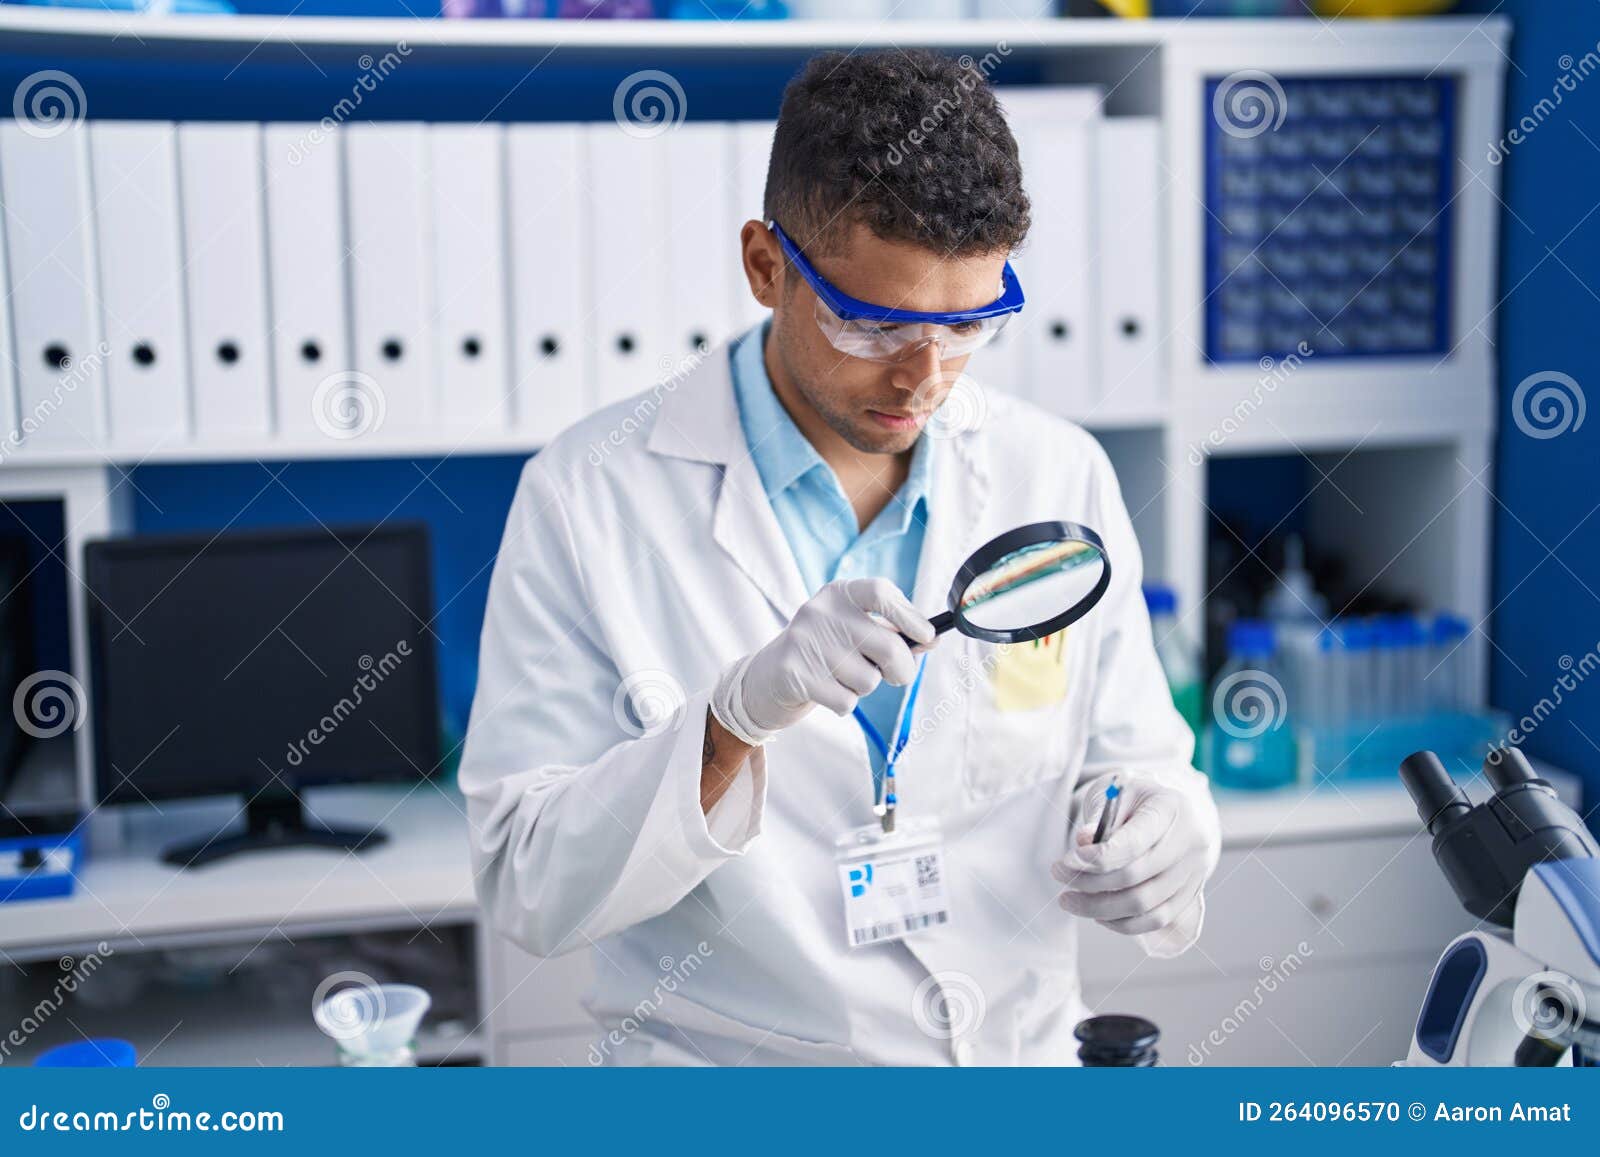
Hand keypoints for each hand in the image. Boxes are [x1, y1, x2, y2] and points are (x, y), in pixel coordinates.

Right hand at [711, 578, 934, 744]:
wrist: (766, 678)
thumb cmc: (825, 652)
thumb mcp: (854, 631)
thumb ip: (893, 632)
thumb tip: (932, 639)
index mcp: (839, 594)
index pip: (881, 592)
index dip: (910, 615)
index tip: (928, 636)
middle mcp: (821, 612)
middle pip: (887, 645)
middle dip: (902, 669)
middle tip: (897, 676)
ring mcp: (805, 642)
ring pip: (869, 679)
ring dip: (865, 687)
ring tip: (842, 678)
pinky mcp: (795, 674)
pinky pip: (847, 701)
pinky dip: (844, 703)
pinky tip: (827, 692)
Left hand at [1051, 777, 1215, 949]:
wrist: (1177, 809)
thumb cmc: (1140, 797)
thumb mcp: (1117, 791)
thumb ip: (1100, 817)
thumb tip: (1083, 843)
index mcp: (1172, 808)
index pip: (1135, 842)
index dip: (1098, 858)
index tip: (1067, 861)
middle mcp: (1191, 842)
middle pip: (1136, 877)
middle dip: (1090, 883)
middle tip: (1059, 876)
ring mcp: (1194, 871)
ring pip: (1144, 905)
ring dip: (1100, 908)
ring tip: (1069, 900)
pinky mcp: (1190, 894)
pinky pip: (1156, 920)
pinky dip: (1122, 923)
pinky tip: (1097, 913)